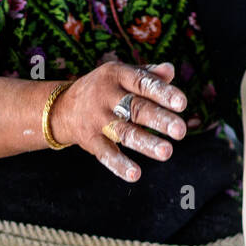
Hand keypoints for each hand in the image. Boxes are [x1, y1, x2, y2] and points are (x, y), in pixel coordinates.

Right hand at [49, 62, 189, 182]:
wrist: (63, 107)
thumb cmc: (104, 89)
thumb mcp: (122, 75)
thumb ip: (147, 75)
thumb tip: (171, 70)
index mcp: (117, 75)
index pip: (142, 83)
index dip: (162, 92)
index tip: (182, 103)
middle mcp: (106, 96)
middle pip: (135, 108)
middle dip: (159, 120)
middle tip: (181, 131)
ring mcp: (97, 119)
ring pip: (123, 132)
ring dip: (145, 142)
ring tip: (166, 152)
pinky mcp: (90, 140)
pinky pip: (105, 153)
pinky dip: (119, 164)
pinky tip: (135, 174)